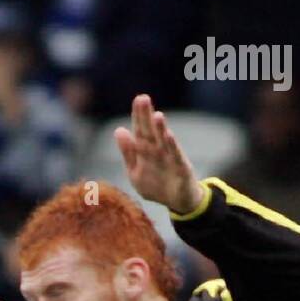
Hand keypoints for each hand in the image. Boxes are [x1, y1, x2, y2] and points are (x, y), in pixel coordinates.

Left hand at [114, 94, 204, 215]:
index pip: (140, 130)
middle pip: (150, 132)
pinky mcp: (180, 168)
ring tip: (156, 115)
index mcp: (146, 150)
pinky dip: (172, 146)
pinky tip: (169, 135)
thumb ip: (128, 152)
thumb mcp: (135, 171)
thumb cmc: (156, 185)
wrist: (179, 202)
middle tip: (143, 98)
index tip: (138, 99)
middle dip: (146, 116)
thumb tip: (119, 130)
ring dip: (160, 129)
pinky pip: (176, 156)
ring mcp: (170, 158)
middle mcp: (158, 150)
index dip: (138, 116)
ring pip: (163, 141)